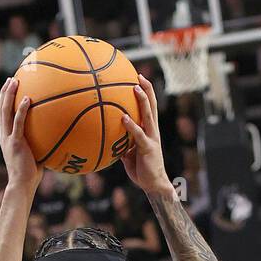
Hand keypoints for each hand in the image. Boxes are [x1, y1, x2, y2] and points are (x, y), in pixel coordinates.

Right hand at [0, 78, 43, 193]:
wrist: (22, 185)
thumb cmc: (31, 174)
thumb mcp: (35, 155)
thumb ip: (41, 143)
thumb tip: (57, 135)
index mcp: (6, 138)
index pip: (3, 116)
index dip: (4, 101)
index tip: (10, 88)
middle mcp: (4, 135)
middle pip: (1, 109)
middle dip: (5, 92)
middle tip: (11, 78)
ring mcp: (8, 138)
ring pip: (5, 112)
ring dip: (9, 95)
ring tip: (14, 81)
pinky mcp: (15, 142)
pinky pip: (18, 122)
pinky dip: (21, 109)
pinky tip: (27, 98)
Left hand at [120, 75, 170, 193]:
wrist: (154, 184)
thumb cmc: (141, 169)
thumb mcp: (129, 153)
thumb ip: (122, 142)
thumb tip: (107, 135)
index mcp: (149, 130)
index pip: (149, 107)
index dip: (145, 93)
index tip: (137, 79)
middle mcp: (153, 131)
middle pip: (152, 105)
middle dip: (146, 89)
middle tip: (139, 75)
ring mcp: (152, 138)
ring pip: (148, 115)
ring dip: (142, 100)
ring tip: (135, 88)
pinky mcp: (148, 148)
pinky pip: (138, 135)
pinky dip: (131, 126)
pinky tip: (123, 118)